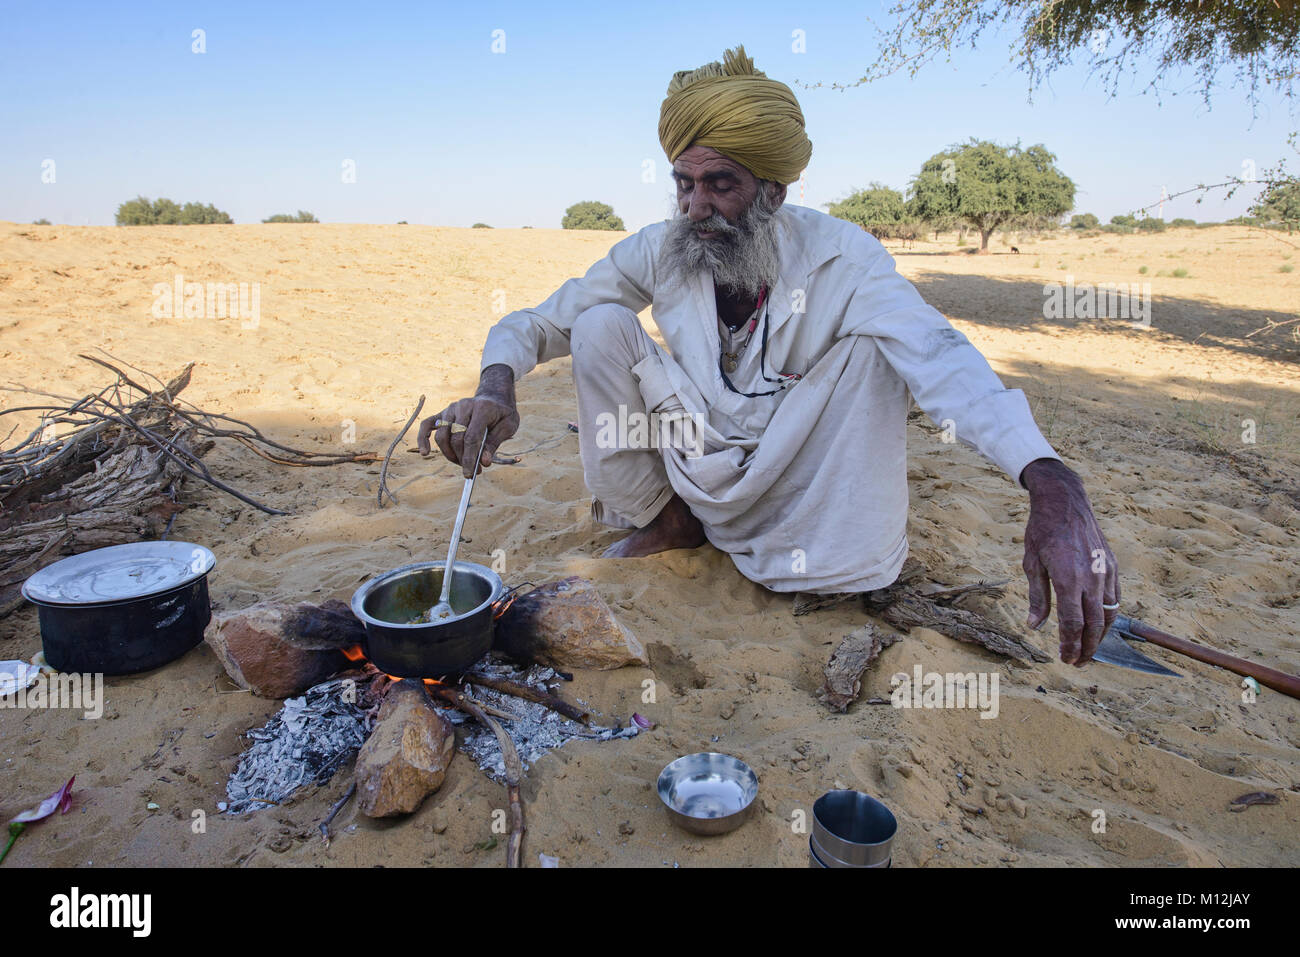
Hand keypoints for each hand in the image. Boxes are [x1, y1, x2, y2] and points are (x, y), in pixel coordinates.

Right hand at [417, 364, 519, 477]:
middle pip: (455, 438)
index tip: (471, 474)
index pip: (471, 437)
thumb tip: (484, 462)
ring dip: (449, 454)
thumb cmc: (502, 415)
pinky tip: (425, 453)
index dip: (469, 458)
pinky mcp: (442, 413)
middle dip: (462, 459)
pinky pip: (426, 425)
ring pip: (442, 436)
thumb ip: (495, 443)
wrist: (494, 399)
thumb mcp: (508, 427)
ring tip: (462, 463)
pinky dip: (423, 439)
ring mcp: (450, 409)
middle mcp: (463, 406)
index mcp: (481, 408)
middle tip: (472, 471)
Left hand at [1019, 458, 1118, 665]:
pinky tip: (1099, 625)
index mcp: (1069, 578)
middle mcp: (1092, 577)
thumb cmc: (1043, 531)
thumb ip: (1038, 597)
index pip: (1073, 622)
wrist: (1066, 502)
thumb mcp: (1031, 562)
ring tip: (1089, 651)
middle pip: (1094, 624)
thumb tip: (1035, 626)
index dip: (1070, 645)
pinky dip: (1109, 616)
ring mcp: (1106, 571)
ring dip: (1100, 636)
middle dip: (1086, 648)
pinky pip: (1115, 598)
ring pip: (1109, 614)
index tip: (1066, 659)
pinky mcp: (1113, 565)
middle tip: (1077, 663)